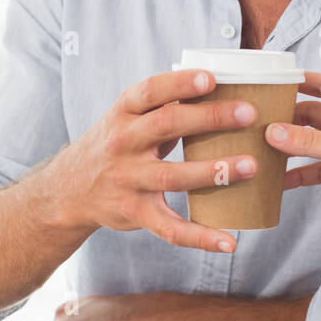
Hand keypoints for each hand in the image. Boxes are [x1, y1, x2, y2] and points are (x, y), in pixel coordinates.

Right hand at [51, 68, 259, 253]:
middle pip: (166, 125)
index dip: (180, 84)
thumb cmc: (118, 143)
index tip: (211, 78)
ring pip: (173, 175)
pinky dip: (200, 237)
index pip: (150, 91)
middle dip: (210, 118)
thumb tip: (223, 87)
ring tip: (250, 166)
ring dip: (213, 171)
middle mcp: (123, 143)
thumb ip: (165, 104)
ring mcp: (128, 179)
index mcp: (124, 112)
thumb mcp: (129, 117)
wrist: (69, 189)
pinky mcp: (135, 212)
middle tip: (249, 114)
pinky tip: (229, 242)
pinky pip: (169, 227)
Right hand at [264, 71, 320, 233]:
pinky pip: (315, 171)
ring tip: (260, 150)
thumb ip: (310, 143)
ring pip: (310, 145)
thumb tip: (272, 132)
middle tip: (257, 120)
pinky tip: (278, 182)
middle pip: (311, 115)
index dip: (302, 78)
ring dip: (289, 147)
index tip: (276, 78)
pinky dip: (297, 176)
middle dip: (286, 116)